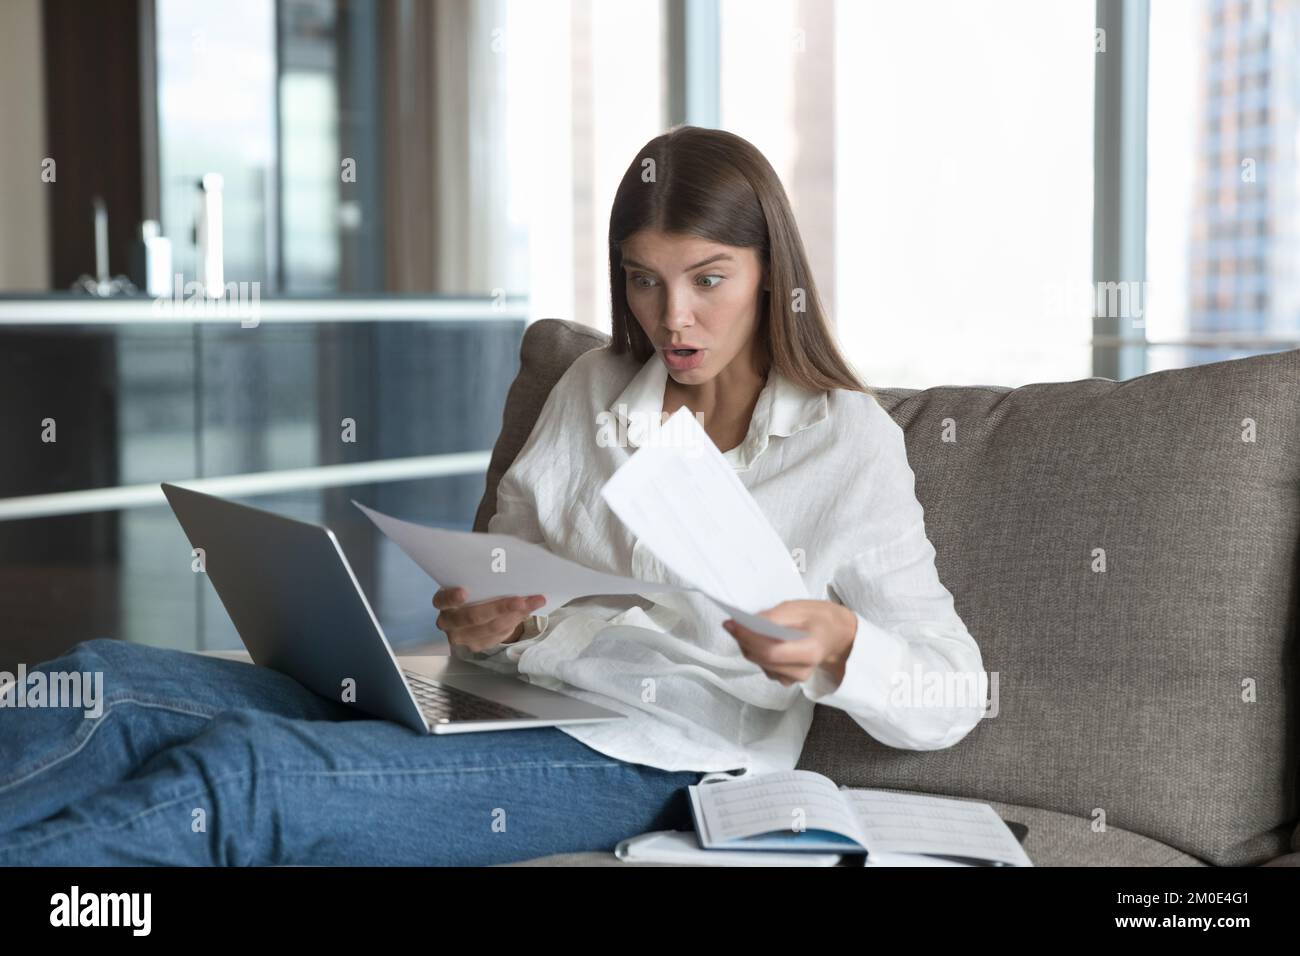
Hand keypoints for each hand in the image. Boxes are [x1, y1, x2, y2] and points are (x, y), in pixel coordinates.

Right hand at [432, 587, 544, 653]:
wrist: (471, 611)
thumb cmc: (472, 590)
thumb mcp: (472, 581)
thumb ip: (482, 576)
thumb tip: (509, 566)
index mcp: (441, 601)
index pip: (443, 599)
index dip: (452, 597)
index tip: (465, 591)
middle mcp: (447, 622)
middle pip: (473, 616)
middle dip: (500, 607)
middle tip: (521, 600)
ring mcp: (461, 637)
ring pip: (490, 628)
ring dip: (515, 615)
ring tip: (533, 603)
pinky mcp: (475, 645)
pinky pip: (498, 636)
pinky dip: (514, 622)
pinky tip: (526, 612)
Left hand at [722, 600, 857, 687]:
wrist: (839, 637)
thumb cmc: (822, 620)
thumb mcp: (802, 608)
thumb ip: (775, 616)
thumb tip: (748, 622)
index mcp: (810, 651)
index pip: (771, 651)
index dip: (747, 638)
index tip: (731, 623)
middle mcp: (802, 671)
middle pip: (761, 659)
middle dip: (743, 640)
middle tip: (732, 622)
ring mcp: (794, 678)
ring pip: (759, 663)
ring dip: (748, 646)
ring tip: (744, 628)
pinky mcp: (786, 679)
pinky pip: (763, 666)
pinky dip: (756, 652)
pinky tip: (757, 639)